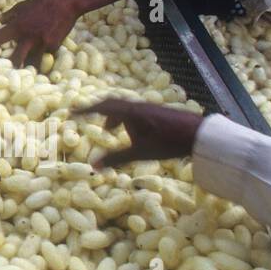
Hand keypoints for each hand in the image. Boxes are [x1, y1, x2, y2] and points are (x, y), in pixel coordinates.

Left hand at [0, 0, 83, 67]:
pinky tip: (42, 58)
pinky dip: (41, 57)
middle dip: (7, 69)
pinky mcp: (54, 47)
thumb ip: (9, 16)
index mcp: (17, 26)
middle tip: (0, 75)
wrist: (67, 1)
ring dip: (26, 69)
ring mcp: (42, 43)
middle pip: (14, 59)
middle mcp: (28, 37)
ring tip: (21, 77)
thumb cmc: (42, 1)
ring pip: (31, 64)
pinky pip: (44, 56)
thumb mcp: (22, 6)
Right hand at [73, 98, 203, 168]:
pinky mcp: (157, 111)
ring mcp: (148, 107)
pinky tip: (134, 132)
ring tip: (112, 131)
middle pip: (112, 104)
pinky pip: (134, 110)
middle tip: (92, 121)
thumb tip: (92, 165)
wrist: (197, 134)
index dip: (85, 110)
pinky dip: (126, 119)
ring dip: (114, 117)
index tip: (72, 113)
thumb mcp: (138, 153)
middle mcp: (136, 105)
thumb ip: (115, 158)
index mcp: (128, 111)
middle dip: (100, 112)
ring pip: (124, 107)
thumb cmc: (166, 143)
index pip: (101, 107)